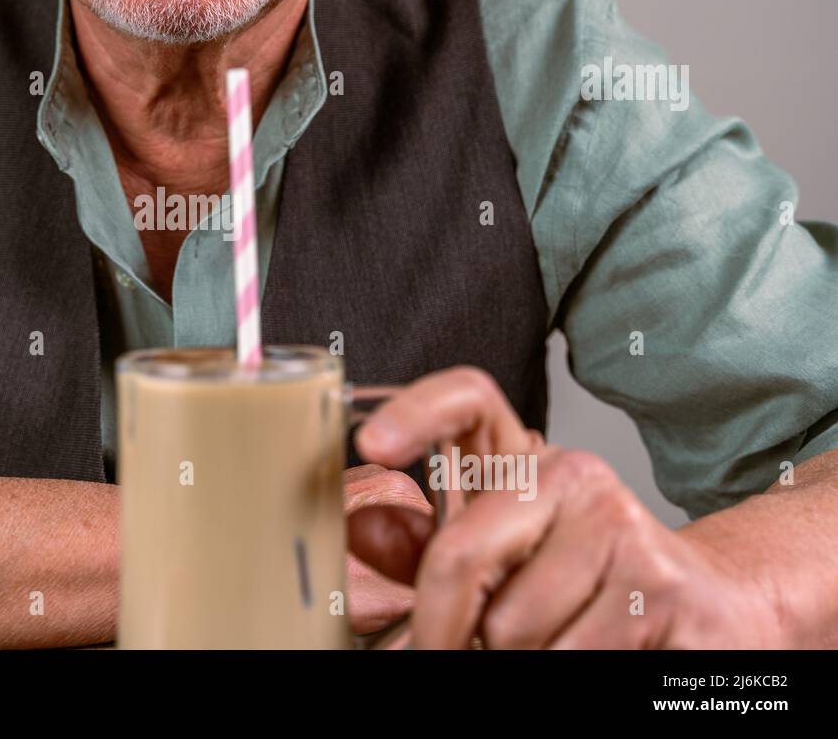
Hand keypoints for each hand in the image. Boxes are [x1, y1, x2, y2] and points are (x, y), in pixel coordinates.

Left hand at [349, 367, 782, 647]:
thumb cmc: (586, 588)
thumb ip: (430, 549)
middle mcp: (572, 475)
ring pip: (510, 627)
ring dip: (514, 660)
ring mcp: (623, 525)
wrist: (710, 610)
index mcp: (523, 462)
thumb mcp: (503, 560)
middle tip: (443, 650)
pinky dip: (562, 674)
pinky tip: (594, 652)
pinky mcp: (661, 587)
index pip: (469, 400)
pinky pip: (568, 658)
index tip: (370, 444)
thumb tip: (364, 528)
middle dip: (440, 626)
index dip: (416, 410)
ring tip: (551, 644)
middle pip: (462, 552)